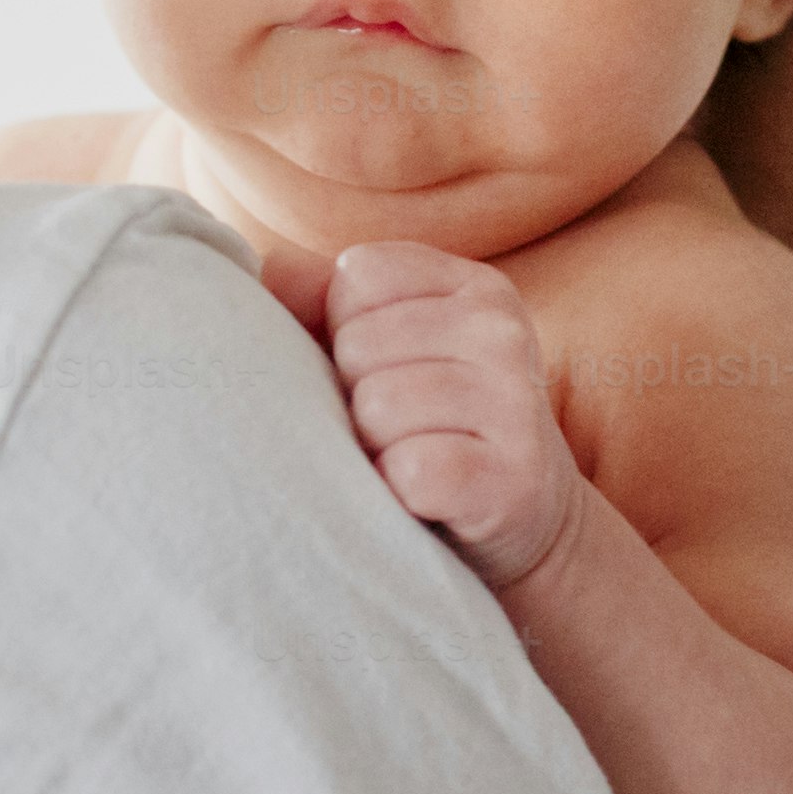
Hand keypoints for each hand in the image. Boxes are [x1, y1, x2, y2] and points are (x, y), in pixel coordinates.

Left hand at [323, 243, 583, 590]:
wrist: (527, 520)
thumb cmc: (433, 424)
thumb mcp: (390, 347)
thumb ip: (322, 300)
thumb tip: (265, 274)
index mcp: (475, 287)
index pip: (357, 275)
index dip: (346, 329)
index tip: (384, 369)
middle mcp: (503, 332)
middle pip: (358, 344)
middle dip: (357, 395)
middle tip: (400, 428)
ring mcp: (515, 403)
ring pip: (377, 408)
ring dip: (375, 448)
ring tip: (410, 458)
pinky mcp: (512, 478)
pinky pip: (408, 469)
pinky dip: (398, 491)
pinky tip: (425, 496)